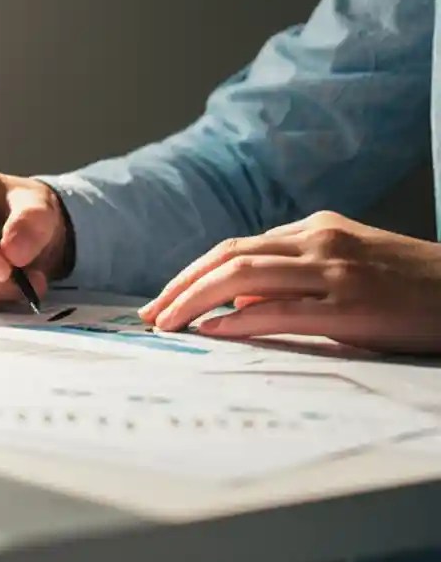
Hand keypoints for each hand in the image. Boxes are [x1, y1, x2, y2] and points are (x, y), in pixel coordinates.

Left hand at [138, 211, 440, 351]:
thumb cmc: (410, 289)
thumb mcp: (346, 269)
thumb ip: (293, 280)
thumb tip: (237, 304)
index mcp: (315, 230)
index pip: (235, 248)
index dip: (191, 274)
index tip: (163, 300)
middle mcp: (320, 241)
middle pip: (228, 257)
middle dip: (180, 286)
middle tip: (150, 315)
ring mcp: (336, 270)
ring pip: (244, 275)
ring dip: (194, 300)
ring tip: (167, 323)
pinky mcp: (354, 305)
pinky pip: (280, 309)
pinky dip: (238, 319)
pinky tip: (211, 331)